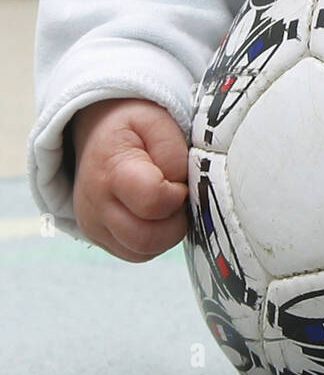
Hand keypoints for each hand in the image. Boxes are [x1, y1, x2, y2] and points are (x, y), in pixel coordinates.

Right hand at [71, 98, 189, 261]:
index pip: (153, 202)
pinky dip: (153, 241)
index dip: (177, 195)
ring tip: (166, 203)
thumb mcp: (156, 121)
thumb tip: (181, 189)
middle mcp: (95, 205)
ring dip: (165, 234)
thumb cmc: (131, 126)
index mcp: (111, 170)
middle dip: (175, 223)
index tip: (179, 182)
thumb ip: (174, 153)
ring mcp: (93, 226)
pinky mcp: (97, 238)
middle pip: (146, 239)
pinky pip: (134, 254)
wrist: (95, 133)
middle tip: (178, 197)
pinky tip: (155, 215)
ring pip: (141, 252)